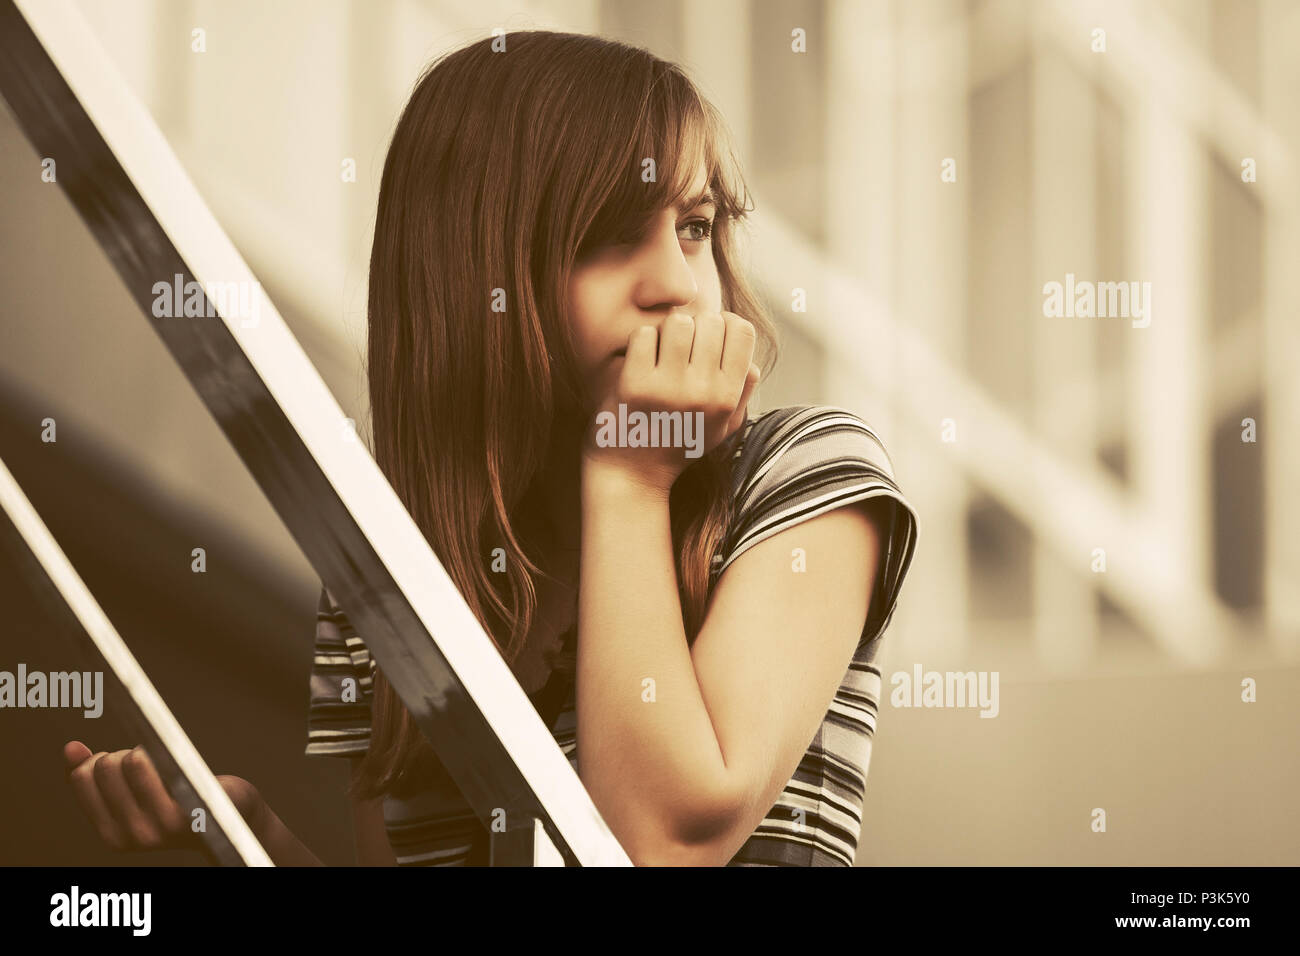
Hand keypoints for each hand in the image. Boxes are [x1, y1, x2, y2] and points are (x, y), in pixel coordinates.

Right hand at [63, 740, 264, 852]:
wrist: (228, 821)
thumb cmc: (178, 802)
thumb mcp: (133, 795)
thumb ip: (98, 777)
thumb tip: (71, 748)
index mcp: (112, 836)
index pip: (82, 776)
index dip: (100, 759)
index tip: (120, 761)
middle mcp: (133, 835)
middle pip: (107, 765)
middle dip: (125, 753)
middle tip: (150, 763)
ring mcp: (161, 826)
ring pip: (132, 760)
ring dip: (148, 750)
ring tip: (166, 763)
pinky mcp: (188, 810)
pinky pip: (162, 763)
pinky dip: (165, 751)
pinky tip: (179, 762)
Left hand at [583, 310, 759, 494]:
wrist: (634, 473)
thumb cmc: (681, 442)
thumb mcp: (723, 425)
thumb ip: (743, 391)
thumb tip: (751, 359)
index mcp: (727, 398)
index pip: (742, 330)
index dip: (727, 324)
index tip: (711, 337)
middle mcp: (703, 392)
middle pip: (710, 321)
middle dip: (696, 327)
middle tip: (682, 347)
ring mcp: (668, 388)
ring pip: (678, 322)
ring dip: (668, 331)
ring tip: (662, 351)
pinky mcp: (634, 385)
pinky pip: (644, 335)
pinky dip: (641, 342)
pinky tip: (641, 361)